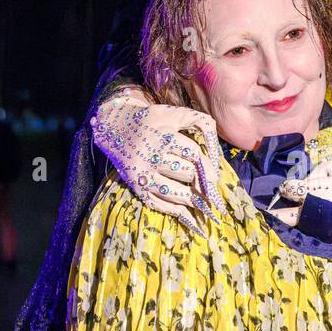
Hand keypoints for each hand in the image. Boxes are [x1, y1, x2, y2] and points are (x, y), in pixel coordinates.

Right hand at [90, 86, 224, 229]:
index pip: (193, 153)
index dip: (208, 165)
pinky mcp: (137, 187)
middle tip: (215, 193)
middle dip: (205, 184)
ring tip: (208, 207)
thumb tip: (216, 151)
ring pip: (175, 192)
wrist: (114, 127)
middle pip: (187, 174)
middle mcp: (151, 155)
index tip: (216, 175)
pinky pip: (159, 203)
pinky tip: (192, 218)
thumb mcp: (174, 113)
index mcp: (163, 136)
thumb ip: (199, 122)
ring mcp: (143, 174)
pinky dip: (177, 212)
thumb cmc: (151, 121)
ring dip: (195, 201)